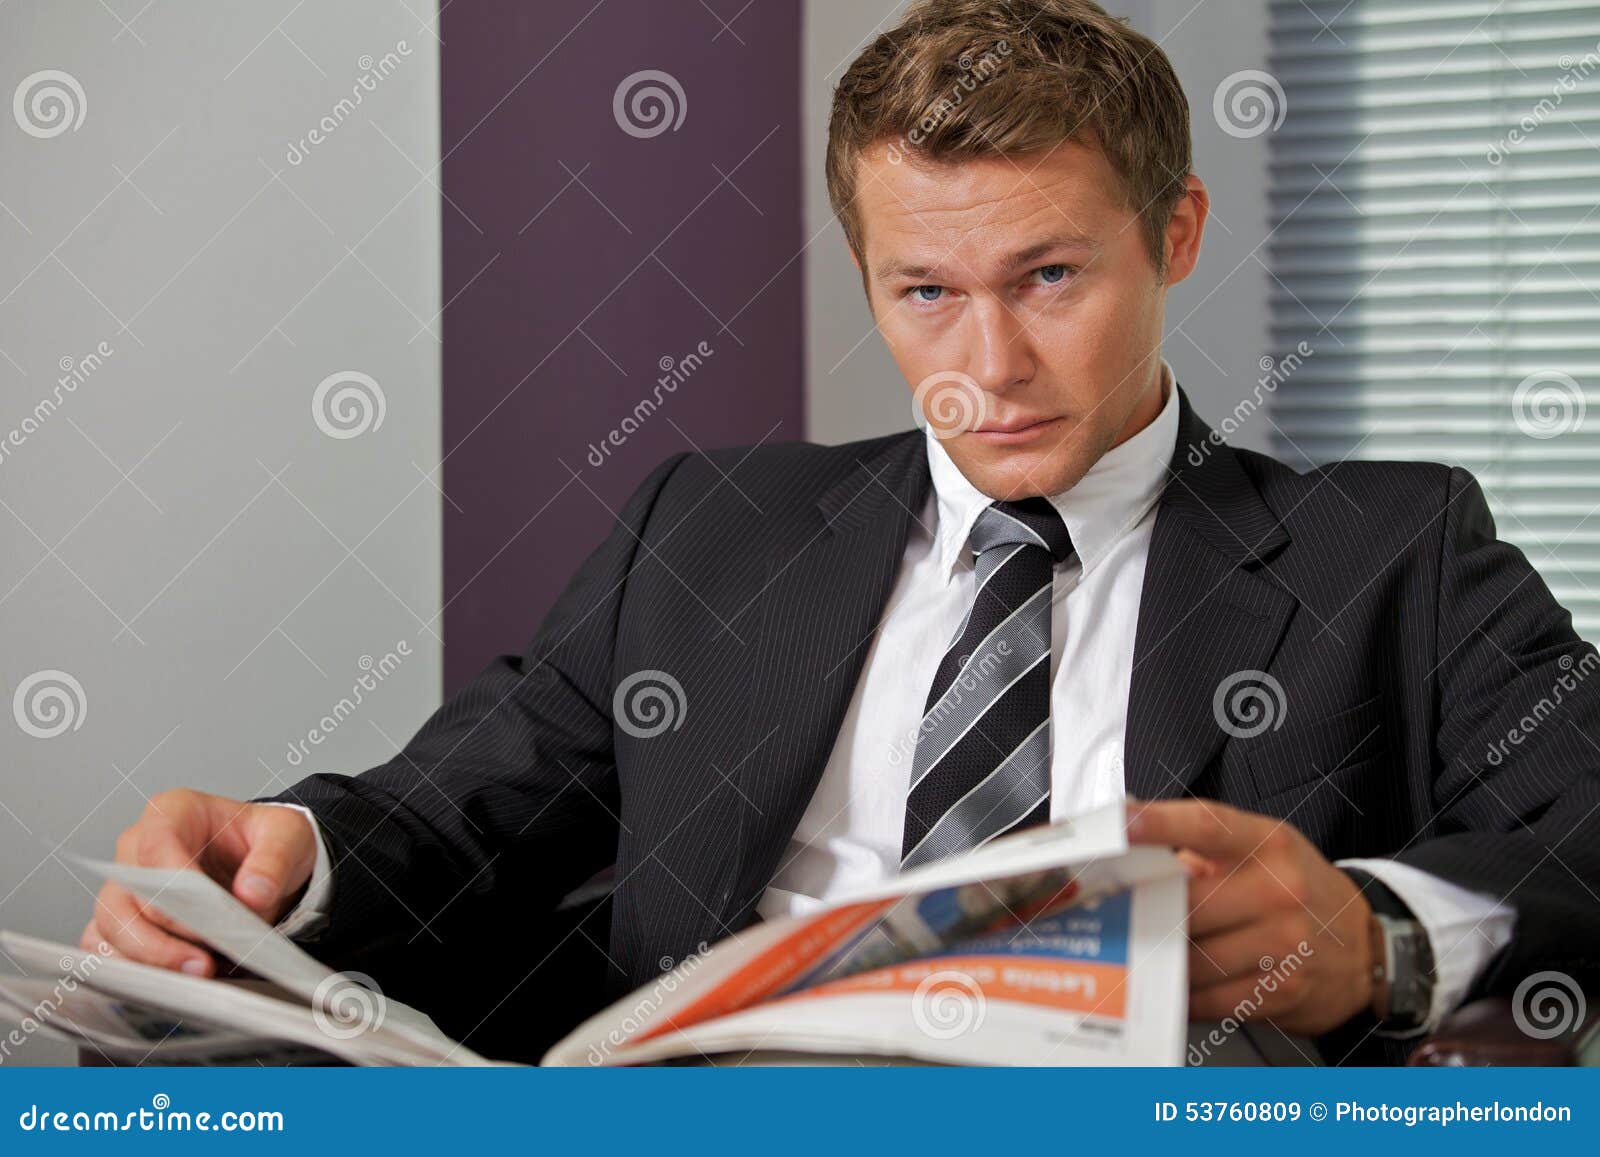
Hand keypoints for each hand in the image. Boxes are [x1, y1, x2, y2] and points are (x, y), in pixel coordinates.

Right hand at [80, 790, 316, 976]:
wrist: (260, 862)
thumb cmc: (263, 840)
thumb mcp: (287, 835)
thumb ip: (274, 860)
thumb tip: (252, 895)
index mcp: (173, 812)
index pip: (156, 846)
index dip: (175, 887)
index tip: (208, 918)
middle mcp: (137, 846)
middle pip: (126, 896)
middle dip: (162, 937)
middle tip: (203, 963)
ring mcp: (125, 885)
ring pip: (110, 928)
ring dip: (149, 958)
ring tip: (197, 974)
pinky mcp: (122, 920)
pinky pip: (107, 949)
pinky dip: (135, 969)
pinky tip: (172, 980)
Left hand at [1127, 797, 1375, 1035]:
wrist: (1369, 948)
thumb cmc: (1299, 890)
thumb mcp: (1264, 850)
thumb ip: (1203, 849)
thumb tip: (1134, 848)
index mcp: (1269, 843)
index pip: (1207, 825)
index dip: (1158, 823)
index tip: (1119, 824)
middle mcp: (1281, 889)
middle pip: (1188, 903)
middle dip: (1147, 912)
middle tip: (1116, 913)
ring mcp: (1286, 943)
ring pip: (1194, 957)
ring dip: (1163, 959)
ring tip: (1145, 951)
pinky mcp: (1285, 991)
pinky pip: (1210, 998)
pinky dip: (1184, 995)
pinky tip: (1175, 985)